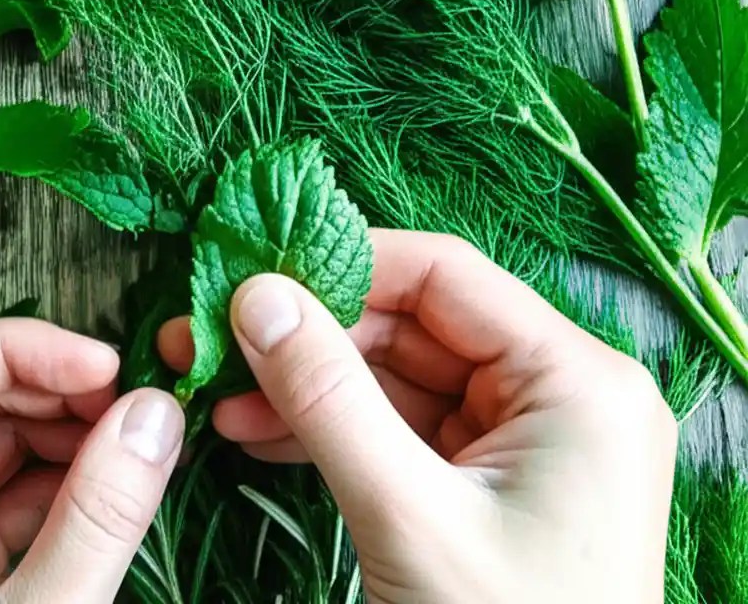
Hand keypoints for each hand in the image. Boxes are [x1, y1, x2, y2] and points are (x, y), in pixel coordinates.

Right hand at [160, 230, 676, 603]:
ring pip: (394, 382)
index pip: (444, 278)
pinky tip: (257, 432)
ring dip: (304, 388)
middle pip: (411, 328)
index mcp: (575, 381)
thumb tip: (255, 297)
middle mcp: (558, 395)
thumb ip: (330, 399)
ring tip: (216, 396)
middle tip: (208, 340)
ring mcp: (521, 442)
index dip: (340, 267)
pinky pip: (398, 432)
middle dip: (306, 338)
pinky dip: (330, 433)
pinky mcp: (485, 484)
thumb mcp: (409, 516)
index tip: (246, 275)